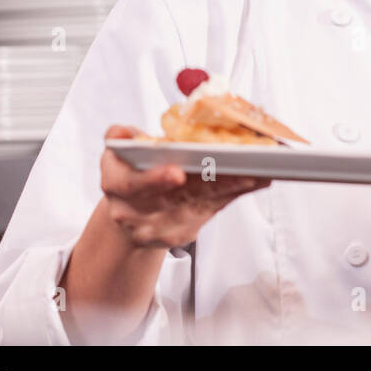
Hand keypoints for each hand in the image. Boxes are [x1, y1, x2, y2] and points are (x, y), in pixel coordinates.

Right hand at [99, 125, 271, 248]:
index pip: (131, 184)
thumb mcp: (123, 148)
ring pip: (197, 206)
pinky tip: (254, 181)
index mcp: (114, 182)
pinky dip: (232, 195)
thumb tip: (125, 134)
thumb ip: (124, 136)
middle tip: (241, 170)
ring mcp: (155, 229)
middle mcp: (130, 212)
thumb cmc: (133, 168)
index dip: (154, 179)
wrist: (130, 210)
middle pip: (174, 198)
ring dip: (230, 188)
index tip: (177, 173)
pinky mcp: (178, 235)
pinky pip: (209, 213)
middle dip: (210, 183)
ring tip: (257, 171)